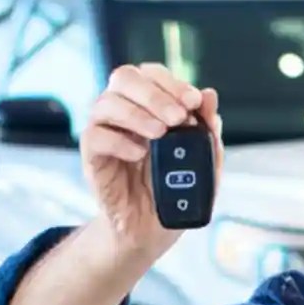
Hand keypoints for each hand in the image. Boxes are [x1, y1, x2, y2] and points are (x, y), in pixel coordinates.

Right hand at [80, 63, 222, 257]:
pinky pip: (94, 136)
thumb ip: (208, 130)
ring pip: (106, 102)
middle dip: (154, 93)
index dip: (171, 82)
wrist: (153, 230)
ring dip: (137, 114)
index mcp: (150, 107)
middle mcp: (124, 112)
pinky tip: (140, 154)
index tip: (193, 101)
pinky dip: (119, 140)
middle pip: (124, 77)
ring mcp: (106, 133)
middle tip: (178, 118)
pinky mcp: (93, 158)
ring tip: (160, 135)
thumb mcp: (204, 162)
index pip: (151, 74)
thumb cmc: (177, 190)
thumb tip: (210, 95)